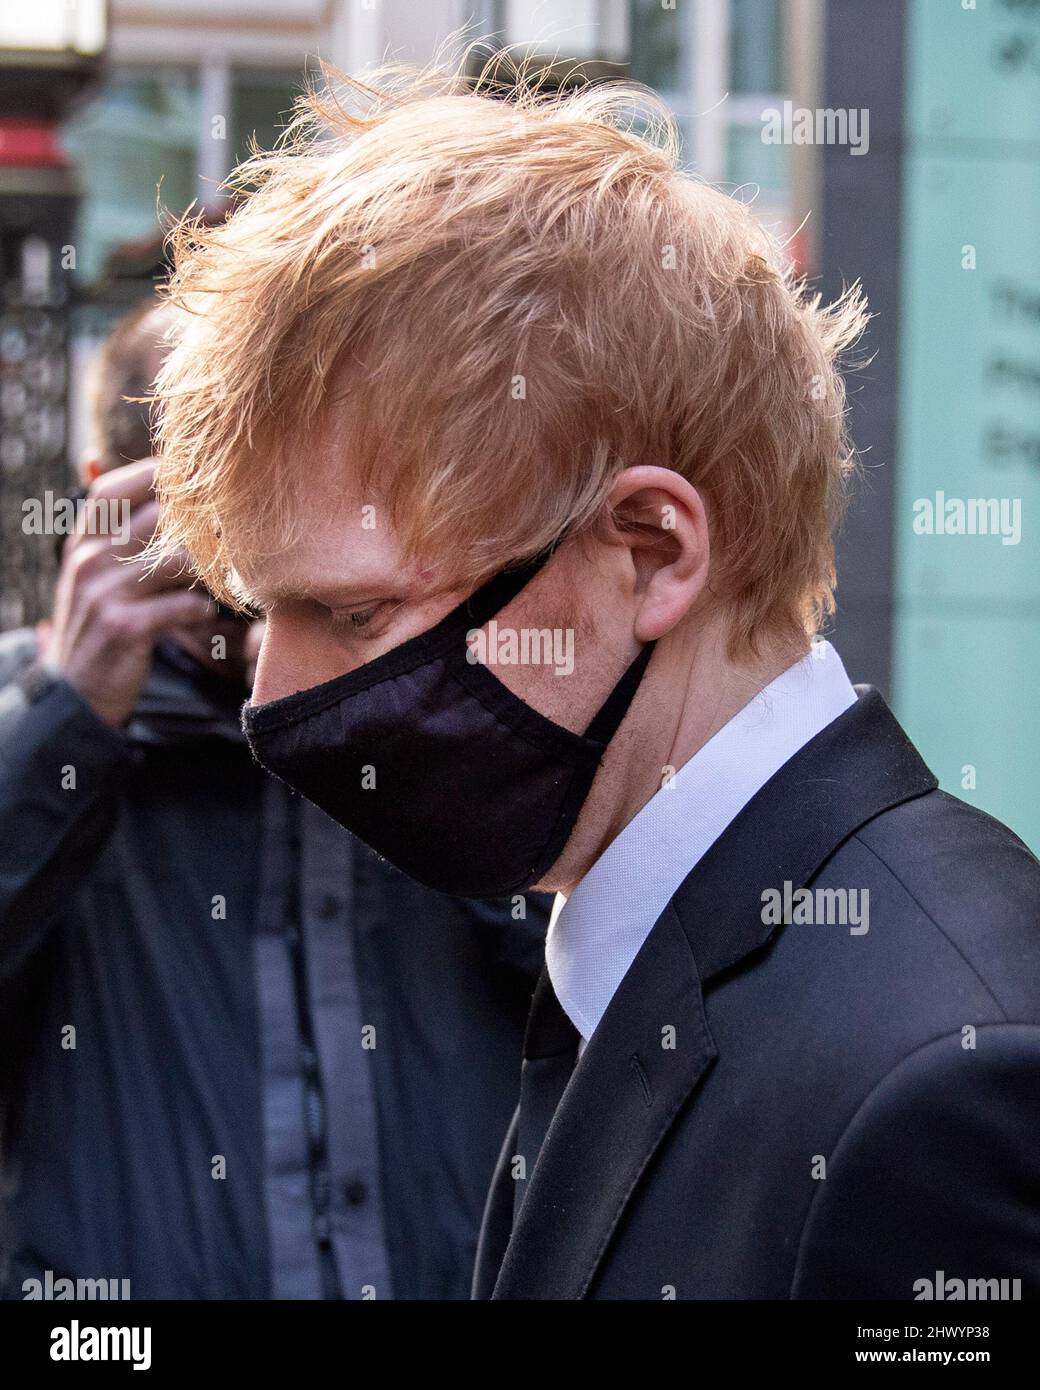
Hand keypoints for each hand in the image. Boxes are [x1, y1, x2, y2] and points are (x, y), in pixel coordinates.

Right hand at [43, 458, 213, 726]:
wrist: (78, 691)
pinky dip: (201, 609)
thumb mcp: (96, 575)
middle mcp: (89, 561)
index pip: (113, 490)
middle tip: (224, 539)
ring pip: (177, 560)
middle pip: (157, 519)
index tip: (192, 483)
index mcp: (82, 543)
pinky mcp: (124, 627)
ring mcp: (104, 594)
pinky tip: (202, 614)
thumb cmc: (101, 622)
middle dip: (198, 528)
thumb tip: (156, 489)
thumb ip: (119, 535)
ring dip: (206, 571)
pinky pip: (183, 605)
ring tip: (215, 582)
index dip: (155, 478)